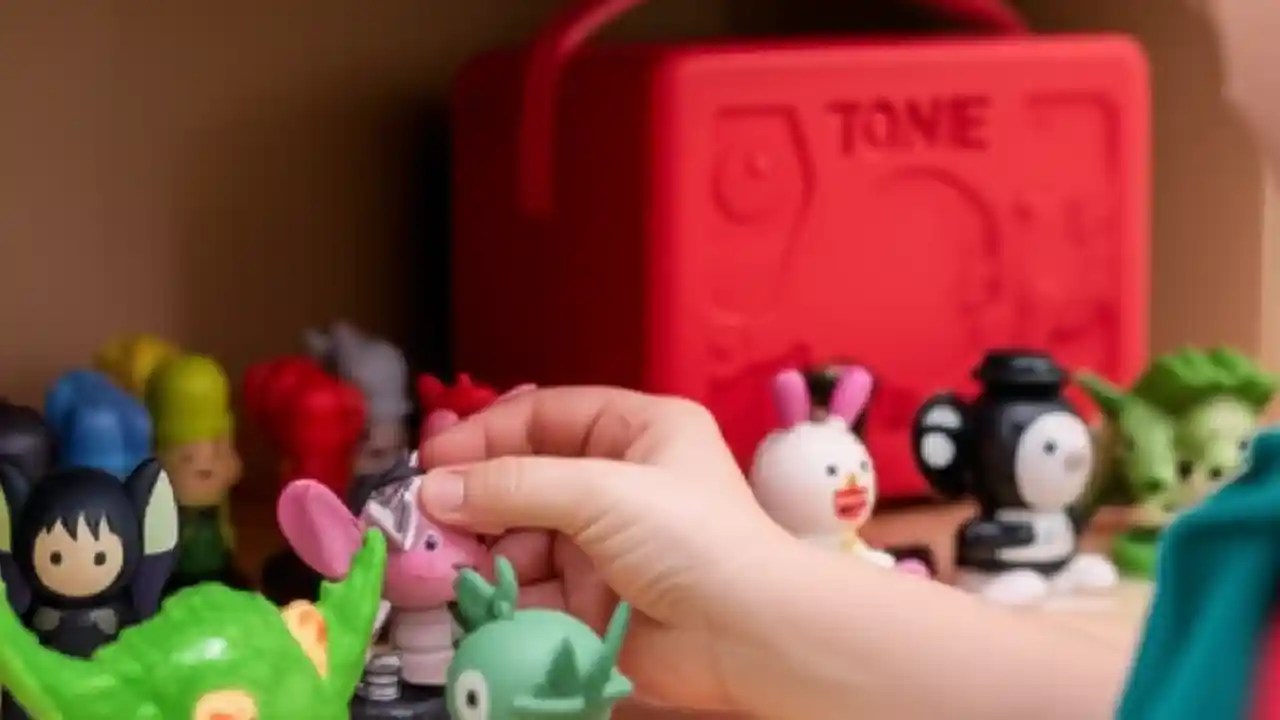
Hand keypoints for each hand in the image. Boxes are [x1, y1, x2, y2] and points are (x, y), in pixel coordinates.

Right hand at [417, 386, 795, 710]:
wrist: (749, 637)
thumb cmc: (691, 539)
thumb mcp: (601, 490)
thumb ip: (514, 486)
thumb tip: (434, 489)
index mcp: (640, 430)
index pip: (547, 416)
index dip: (488, 432)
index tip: (433, 458)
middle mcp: (622, 480)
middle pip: (528, 477)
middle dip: (480, 497)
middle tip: (428, 516)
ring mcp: (607, 542)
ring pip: (523, 536)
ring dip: (486, 549)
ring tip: (453, 563)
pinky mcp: (594, 598)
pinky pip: (533, 587)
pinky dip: (504, 592)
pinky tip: (480, 597)